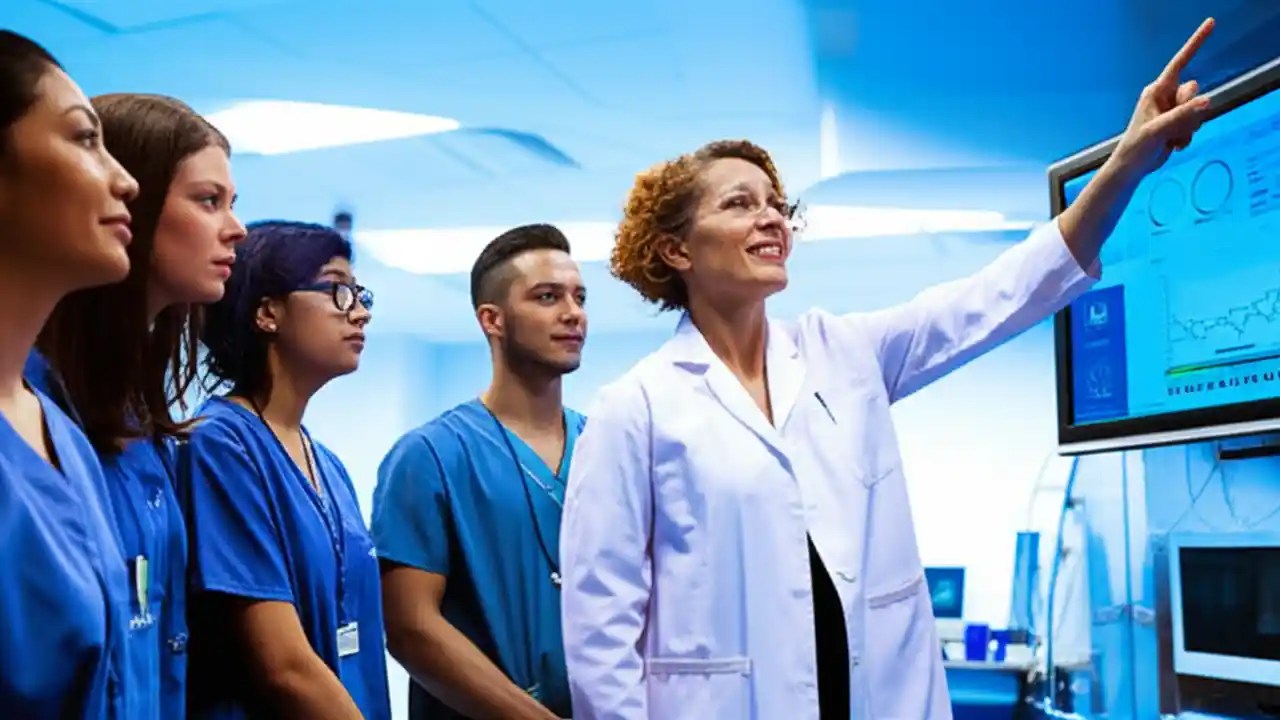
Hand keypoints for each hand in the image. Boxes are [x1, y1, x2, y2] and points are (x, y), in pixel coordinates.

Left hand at [1111, 18, 1214, 179]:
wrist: (1133, 166)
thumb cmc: (1138, 146)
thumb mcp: (1159, 129)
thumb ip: (1183, 115)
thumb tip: (1207, 100)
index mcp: (1157, 90)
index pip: (1180, 62)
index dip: (1196, 43)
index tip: (1211, 23)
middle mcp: (1166, 95)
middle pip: (1194, 91)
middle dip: (1188, 111)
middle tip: (1169, 126)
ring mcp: (1173, 109)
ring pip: (1198, 109)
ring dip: (1188, 127)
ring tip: (1169, 138)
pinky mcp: (1178, 122)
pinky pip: (1196, 123)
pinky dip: (1187, 136)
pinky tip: (1172, 144)